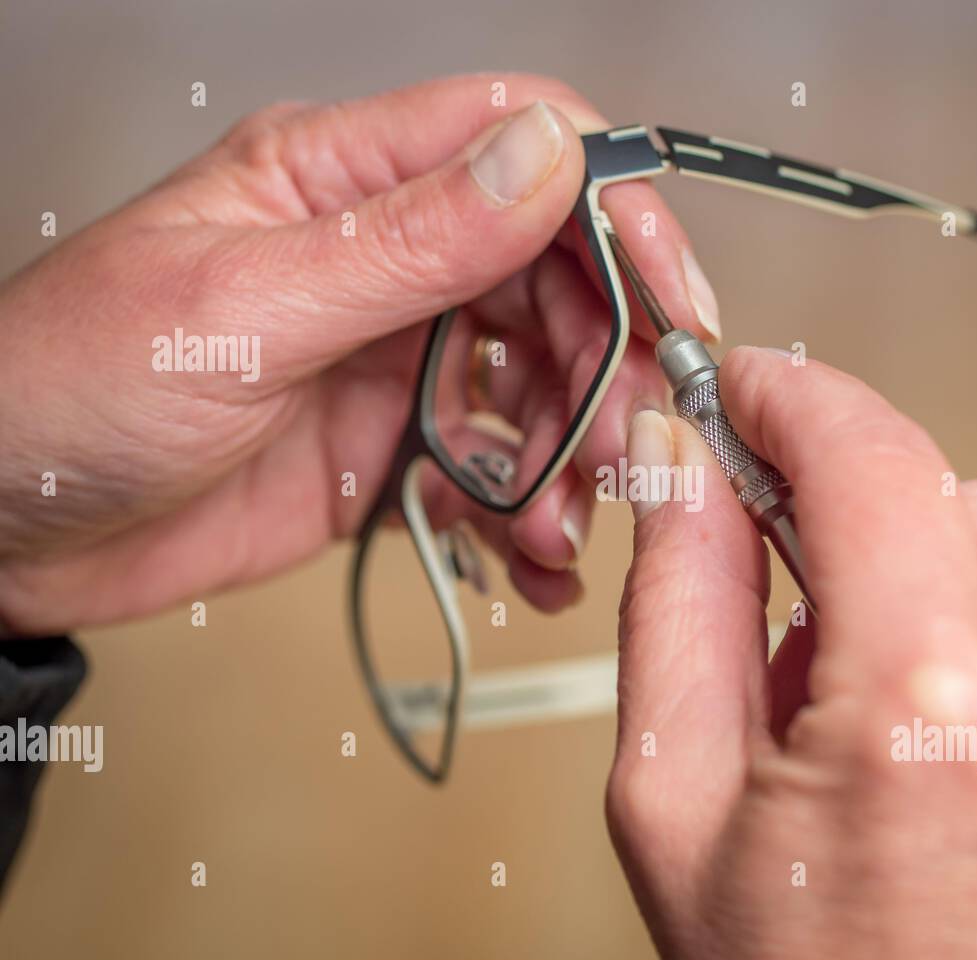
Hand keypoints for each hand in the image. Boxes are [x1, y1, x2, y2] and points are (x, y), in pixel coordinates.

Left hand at [0, 73, 718, 633]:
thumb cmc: (66, 389)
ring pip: (540, 381)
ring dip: (573, 456)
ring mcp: (394, 355)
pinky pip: (495, 468)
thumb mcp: (243, 308)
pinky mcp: (391, 445)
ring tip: (556, 528)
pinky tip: (531, 558)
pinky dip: (528, 515)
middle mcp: (383, 259)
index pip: (518, 143)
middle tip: (618, 450)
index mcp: (340, 181)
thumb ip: (406, 240)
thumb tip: (545, 160)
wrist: (4, 534)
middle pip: (555, 277)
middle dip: (606, 363)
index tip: (668, 294)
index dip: (613, 205)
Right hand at [610, 347, 976, 959]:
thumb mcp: (677, 804)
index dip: (795, 400)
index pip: (870, 456)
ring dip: (959, 609)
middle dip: (870, 533)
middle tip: (812, 633)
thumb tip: (682, 467)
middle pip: (962, 500)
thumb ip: (677, 601)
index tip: (755, 392)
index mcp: (934, 714)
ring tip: (907, 732)